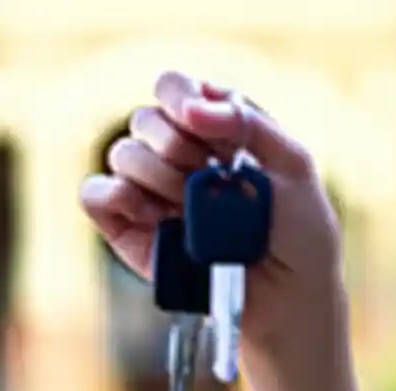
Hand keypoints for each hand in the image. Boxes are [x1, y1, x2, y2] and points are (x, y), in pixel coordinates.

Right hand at [79, 70, 346, 353]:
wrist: (289, 298)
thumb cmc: (300, 233)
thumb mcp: (294, 165)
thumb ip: (249, 122)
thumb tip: (192, 108)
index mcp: (215, 130)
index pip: (175, 88)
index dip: (179, 95)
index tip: (199, 121)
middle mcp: (178, 156)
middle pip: (146, 119)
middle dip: (179, 146)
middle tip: (211, 177)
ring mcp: (151, 192)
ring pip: (123, 154)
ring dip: (161, 177)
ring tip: (196, 211)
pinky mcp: (129, 229)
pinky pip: (95, 194)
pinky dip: (116, 196)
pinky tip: (155, 216)